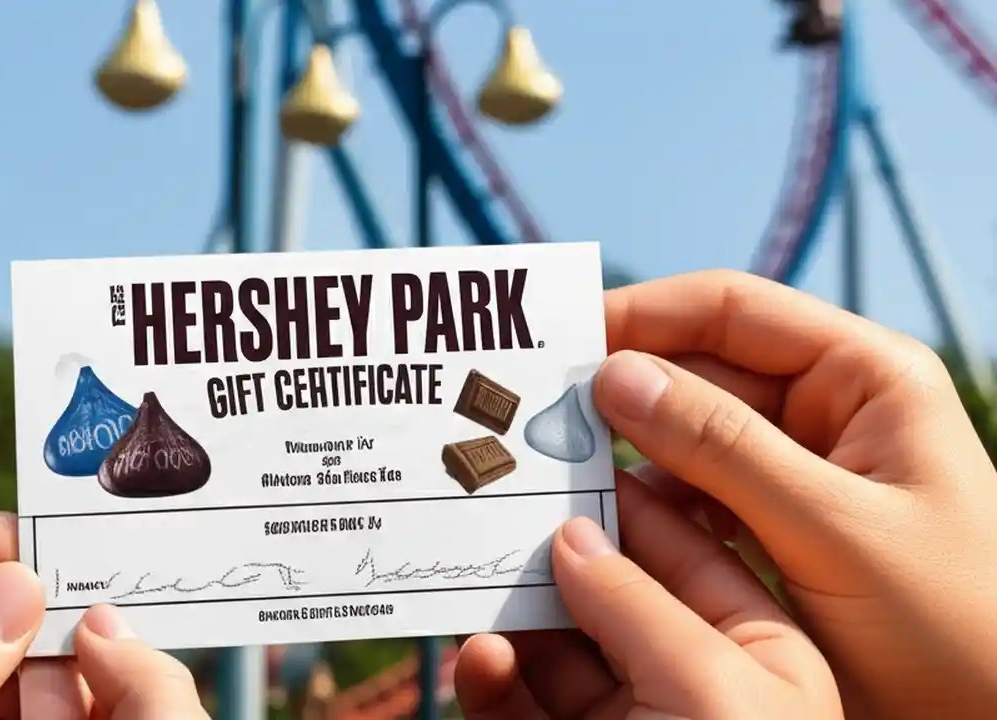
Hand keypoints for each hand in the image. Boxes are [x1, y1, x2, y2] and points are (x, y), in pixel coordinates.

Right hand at [455, 472, 841, 718]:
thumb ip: (644, 606)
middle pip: (605, 586)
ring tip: (472, 581)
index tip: (564, 445)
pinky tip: (479, 663)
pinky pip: (520, 703)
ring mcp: (626, 718)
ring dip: (509, 612)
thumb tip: (573, 535)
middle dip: (547, 546)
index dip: (624, 489)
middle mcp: (688, 678)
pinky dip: (494, 680)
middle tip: (493, 495)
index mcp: (757, 651)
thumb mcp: (719, 694)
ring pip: (551, 642)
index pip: (681, 544)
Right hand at [592, 270, 996, 717]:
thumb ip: (724, 448)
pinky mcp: (776, 527)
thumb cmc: (959, 623)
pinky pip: (696, 494)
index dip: (644, 314)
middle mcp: (827, 410)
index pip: (733, 310)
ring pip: (689, 436)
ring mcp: (799, 470)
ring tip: (558, 466)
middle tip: (539, 408)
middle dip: (624, 387)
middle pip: (701, 369)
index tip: (566, 337)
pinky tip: (605, 518)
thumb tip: (617, 376)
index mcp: (864, 377)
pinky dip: (649, 504)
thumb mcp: (836, 528)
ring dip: (628, 450)